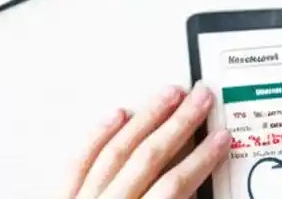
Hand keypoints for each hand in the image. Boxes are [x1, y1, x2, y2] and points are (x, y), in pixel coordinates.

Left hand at [64, 84, 230, 198]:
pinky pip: (78, 163)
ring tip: (169, 94)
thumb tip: (198, 190)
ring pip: (116, 151)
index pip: (174, 185)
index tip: (221, 139)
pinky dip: (98, 135)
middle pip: (148, 157)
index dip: (202, 159)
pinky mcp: (60, 198)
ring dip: (147, 119)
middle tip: (201, 99)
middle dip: (180, 124)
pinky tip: (117, 114)